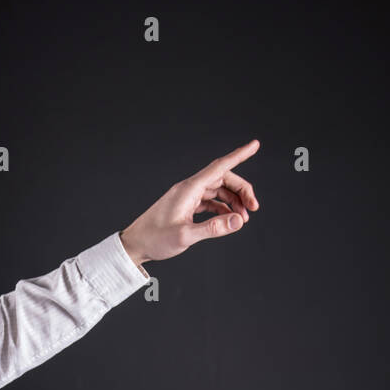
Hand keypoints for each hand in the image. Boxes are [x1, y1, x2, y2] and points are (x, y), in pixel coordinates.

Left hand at [120, 139, 260, 266]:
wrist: (135, 245)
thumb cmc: (155, 240)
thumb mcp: (185, 236)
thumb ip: (213, 228)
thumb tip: (238, 221)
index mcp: (189, 189)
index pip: (220, 166)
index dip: (239, 155)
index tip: (255, 145)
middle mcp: (188, 189)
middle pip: (223, 178)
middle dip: (241, 190)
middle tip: (254, 208)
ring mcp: (187, 197)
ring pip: (217, 190)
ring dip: (233, 201)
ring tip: (242, 218)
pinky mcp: (185, 206)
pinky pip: (209, 200)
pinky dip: (222, 207)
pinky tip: (228, 219)